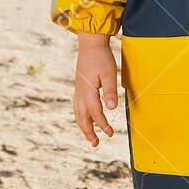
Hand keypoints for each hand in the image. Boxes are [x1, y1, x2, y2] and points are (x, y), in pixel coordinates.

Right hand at [73, 33, 118, 147]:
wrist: (90, 44)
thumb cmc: (102, 58)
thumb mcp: (109, 74)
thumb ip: (110, 91)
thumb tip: (111, 108)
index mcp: (88, 91)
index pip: (95, 113)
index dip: (102, 125)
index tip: (110, 133)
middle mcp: (80, 93)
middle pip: (82, 117)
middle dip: (88, 132)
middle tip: (95, 144)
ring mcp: (78, 90)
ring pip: (78, 113)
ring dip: (84, 126)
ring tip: (90, 136)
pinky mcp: (79, 87)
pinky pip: (77, 106)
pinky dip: (81, 116)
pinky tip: (86, 118)